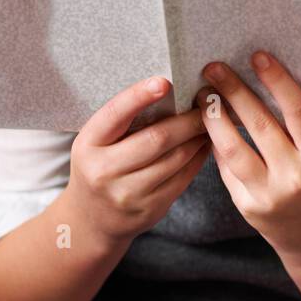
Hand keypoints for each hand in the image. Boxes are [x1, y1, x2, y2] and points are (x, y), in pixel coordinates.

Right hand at [68, 76, 210, 245]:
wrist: (92, 218)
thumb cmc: (99, 165)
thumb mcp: (97, 142)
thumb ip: (123, 121)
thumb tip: (168, 90)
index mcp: (88, 145)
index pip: (115, 115)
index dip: (139, 96)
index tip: (164, 82)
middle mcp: (104, 171)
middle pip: (156, 138)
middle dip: (187, 119)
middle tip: (207, 104)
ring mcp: (128, 193)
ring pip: (175, 158)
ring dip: (198, 137)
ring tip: (211, 122)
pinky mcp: (150, 209)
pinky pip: (183, 178)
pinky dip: (198, 157)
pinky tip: (205, 144)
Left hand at [196, 51, 300, 261]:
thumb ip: (297, 131)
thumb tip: (260, 86)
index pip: (299, 113)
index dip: (278, 82)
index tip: (259, 57)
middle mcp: (294, 179)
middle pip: (260, 126)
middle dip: (234, 92)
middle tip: (215, 68)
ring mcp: (267, 196)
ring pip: (233, 149)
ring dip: (214, 117)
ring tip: (203, 95)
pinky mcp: (247, 207)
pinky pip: (227, 169)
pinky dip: (218, 144)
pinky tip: (209, 125)